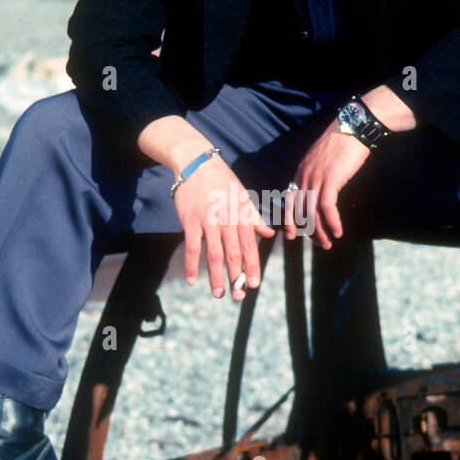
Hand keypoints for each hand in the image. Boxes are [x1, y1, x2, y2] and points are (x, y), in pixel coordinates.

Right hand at [175, 155, 274, 299]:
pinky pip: (192, 247)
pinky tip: (193, 281)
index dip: (251, 266)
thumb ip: (254, 218)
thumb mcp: (242, 196)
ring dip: (216, 276)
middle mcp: (227, 220)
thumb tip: (268, 235)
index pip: (249, 246)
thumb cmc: (221, 180)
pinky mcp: (190, 221)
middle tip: (238, 297)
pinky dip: (192, 265)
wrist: (196, 162)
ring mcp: (208, 221)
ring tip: (219, 294)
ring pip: (214, 254)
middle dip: (236, 277)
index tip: (254, 285)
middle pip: (233, 253)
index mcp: (241, 215)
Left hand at [284, 123, 370, 248]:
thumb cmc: (341, 143)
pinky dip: (332, 222)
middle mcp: (304, 177)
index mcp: (300, 173)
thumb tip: (321, 189)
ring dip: (321, 232)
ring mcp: (316, 178)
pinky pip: (327, 207)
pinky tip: (338, 231)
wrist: (352, 127)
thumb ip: (317, 175)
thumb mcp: (322, 160)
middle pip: (300, 211)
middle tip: (320, 244)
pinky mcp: (330, 180)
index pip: (289, 201)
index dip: (289, 220)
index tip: (292, 236)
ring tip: (328, 243)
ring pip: (312, 213)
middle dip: (309, 232)